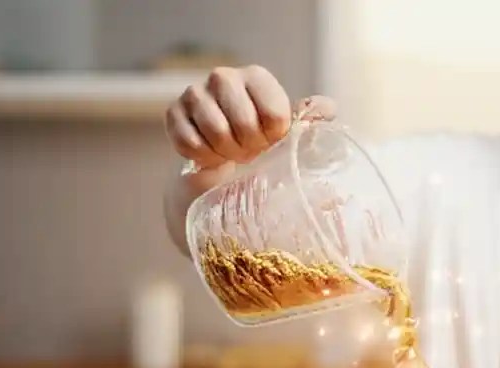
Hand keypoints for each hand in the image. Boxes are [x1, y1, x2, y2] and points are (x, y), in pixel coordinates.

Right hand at [164, 65, 335, 173]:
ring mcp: (195, 93)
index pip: (275, 115)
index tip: (272, 141)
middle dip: (250, 149)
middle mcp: (224, 77)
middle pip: (244, 125)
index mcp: (257, 77)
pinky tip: (210, 154)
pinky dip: (204, 158)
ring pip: (216, 134)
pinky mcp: (174, 113)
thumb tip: (326, 110)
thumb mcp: (292, 127)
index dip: (275, 139)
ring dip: (227, 154)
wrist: (222, 156)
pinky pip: (191, 143)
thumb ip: (314, 115)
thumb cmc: (262, 138)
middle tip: (250, 152)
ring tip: (231, 153)